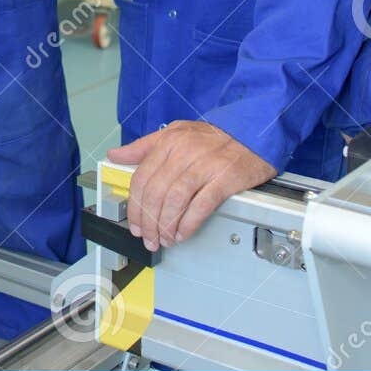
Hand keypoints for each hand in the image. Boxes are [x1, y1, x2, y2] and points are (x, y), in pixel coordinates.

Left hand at [108, 121, 274, 251]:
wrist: (253, 132)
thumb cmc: (215, 136)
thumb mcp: (176, 132)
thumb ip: (144, 146)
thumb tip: (116, 155)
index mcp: (169, 141)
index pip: (141, 178)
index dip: (135, 207)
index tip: (135, 223)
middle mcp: (184, 152)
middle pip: (155, 194)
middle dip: (148, 222)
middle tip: (148, 238)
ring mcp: (205, 166)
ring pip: (174, 202)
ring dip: (166, 227)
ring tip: (164, 239)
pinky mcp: (225, 179)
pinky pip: (200, 206)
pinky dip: (188, 224)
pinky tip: (182, 233)